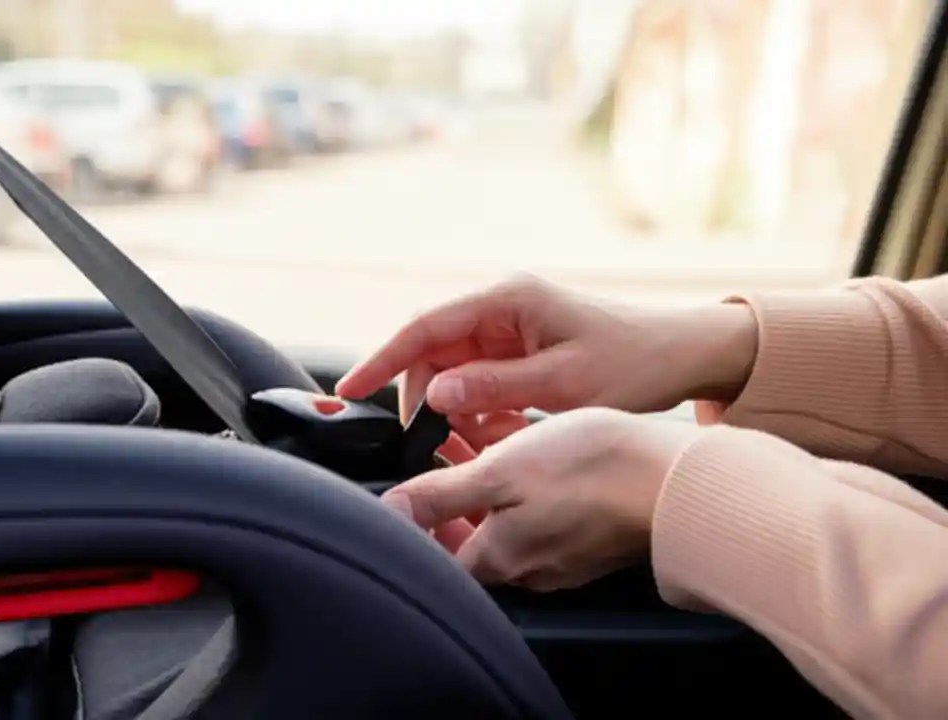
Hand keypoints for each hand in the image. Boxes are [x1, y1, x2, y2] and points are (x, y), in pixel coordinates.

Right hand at [336, 274, 756, 421]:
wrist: (685, 357)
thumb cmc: (633, 362)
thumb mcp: (563, 384)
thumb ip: (494, 388)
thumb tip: (434, 394)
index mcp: (507, 301)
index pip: (425, 328)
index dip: (382, 360)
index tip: (350, 390)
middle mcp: (501, 310)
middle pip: (433, 354)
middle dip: (427, 399)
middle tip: (430, 442)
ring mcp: (509, 331)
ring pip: (454, 375)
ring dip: (459, 413)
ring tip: (484, 442)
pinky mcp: (519, 354)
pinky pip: (480, 386)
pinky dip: (482, 415)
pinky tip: (504, 436)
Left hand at [382, 408, 700, 590]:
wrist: (677, 479)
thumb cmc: (591, 471)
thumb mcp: (499, 472)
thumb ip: (440, 495)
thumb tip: (388, 512)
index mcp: (498, 559)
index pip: (434, 556)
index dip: (414, 521)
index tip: (408, 483)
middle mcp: (528, 569)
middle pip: (469, 536)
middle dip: (451, 492)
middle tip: (443, 447)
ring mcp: (563, 558)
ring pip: (507, 520)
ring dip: (488, 483)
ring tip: (481, 437)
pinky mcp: (591, 539)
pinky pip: (543, 514)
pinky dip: (527, 485)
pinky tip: (533, 449)